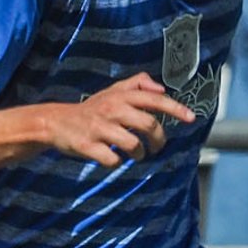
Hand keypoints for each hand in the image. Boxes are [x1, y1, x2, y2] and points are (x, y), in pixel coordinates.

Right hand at [43, 73, 195, 167]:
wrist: (57, 122)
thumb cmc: (91, 109)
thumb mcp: (113, 90)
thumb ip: (138, 84)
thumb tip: (162, 89)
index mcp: (120, 96)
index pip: (154, 100)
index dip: (175, 108)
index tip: (191, 118)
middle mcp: (112, 109)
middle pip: (148, 125)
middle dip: (158, 140)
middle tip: (156, 147)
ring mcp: (99, 128)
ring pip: (132, 145)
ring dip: (139, 154)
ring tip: (136, 154)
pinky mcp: (87, 145)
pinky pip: (112, 160)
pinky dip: (117, 163)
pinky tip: (114, 159)